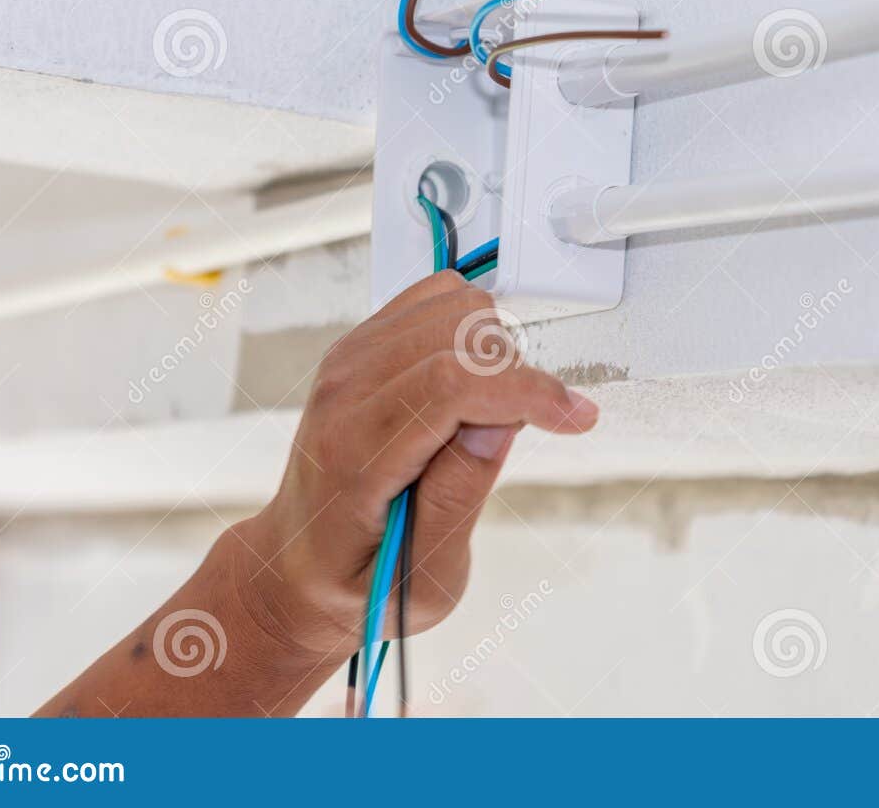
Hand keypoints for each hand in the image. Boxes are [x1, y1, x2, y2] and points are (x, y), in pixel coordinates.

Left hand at [234, 270, 597, 660]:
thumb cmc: (362, 580)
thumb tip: (498, 424)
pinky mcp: (362, 342)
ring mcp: (348, 358)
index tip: (576, 417)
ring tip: (484, 415)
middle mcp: (343, 392)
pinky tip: (469, 383)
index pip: (450, 384)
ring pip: (457, 304)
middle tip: (513, 435)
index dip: (527, 391)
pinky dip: (473, 330)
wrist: (302, 562)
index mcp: (352, 455)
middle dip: (516, 378)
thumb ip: (458, 501)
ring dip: (495, 353)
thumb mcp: (423, 580)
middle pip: (462, 334)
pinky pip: (440, 297)